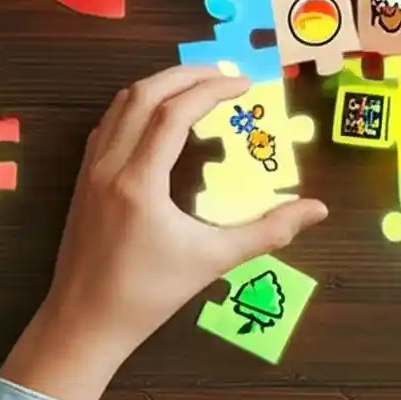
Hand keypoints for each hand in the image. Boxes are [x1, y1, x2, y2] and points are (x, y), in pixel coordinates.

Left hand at [0, 66, 328, 399]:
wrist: (84, 324)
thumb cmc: (149, 295)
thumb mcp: (214, 262)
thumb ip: (268, 231)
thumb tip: (318, 209)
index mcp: (139, 182)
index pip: (174, 113)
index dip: (212, 90)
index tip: (245, 85)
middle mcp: (109, 166)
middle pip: (143, 94)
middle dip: (186, 75)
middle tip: (225, 75)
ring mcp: (90, 171)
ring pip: (120, 105)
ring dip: (159, 85)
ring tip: (197, 85)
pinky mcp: (83, 180)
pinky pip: (108, 124)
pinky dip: (136, 106)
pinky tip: (160, 116)